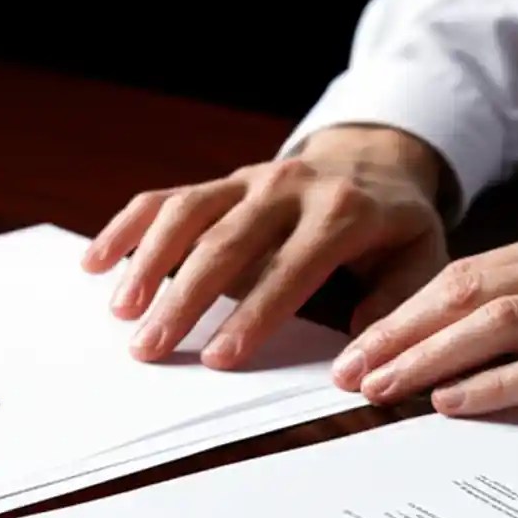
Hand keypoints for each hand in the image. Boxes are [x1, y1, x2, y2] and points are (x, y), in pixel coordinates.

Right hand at [81, 125, 450, 368]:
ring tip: (122, 311)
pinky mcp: (220, 181)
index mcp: (342, 213)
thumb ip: (396, 305)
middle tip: (151, 347)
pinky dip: (127, 227)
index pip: (292, 268)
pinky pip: (166, 198)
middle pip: (226, 242)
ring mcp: (247, 180)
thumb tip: (358, 359)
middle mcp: (288, 188)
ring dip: (148, 261)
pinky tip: (96, 262)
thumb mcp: (421, 257)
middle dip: (185, 298)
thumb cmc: (394, 224)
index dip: (254, 314)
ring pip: (187, 213)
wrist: (374, 158)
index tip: (219, 357)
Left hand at [331, 215, 517, 414]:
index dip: (406, 310)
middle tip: (347, 370)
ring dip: (431, 355)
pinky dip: (497, 381)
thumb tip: (465, 339)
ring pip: (502, 319)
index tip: (358, 345)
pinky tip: (453, 402)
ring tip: (382, 387)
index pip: (469, 271)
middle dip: (398, 331)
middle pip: (470, 290)